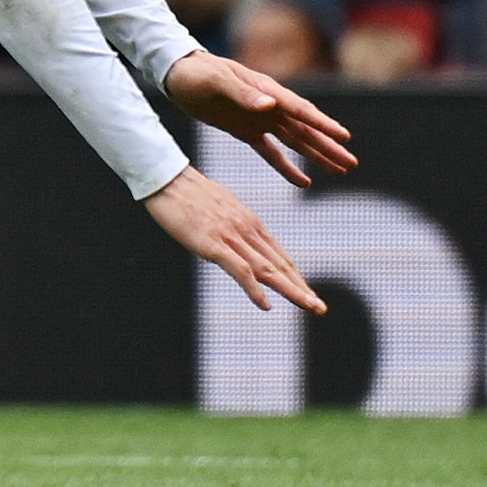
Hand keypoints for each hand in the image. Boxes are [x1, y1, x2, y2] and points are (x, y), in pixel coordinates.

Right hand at [143, 166, 326, 313]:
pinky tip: (265, 303)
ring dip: (290, 289)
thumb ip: (232, 225)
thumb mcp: (219, 209)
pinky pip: (239, 269)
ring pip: (267, 268)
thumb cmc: (187, 192)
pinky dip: (254, 288)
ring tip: (308, 305)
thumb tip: (235, 239)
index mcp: (249, 222)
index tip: (308, 293)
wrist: (167, 178)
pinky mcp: (213, 243)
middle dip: (301, 287)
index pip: (278, 255)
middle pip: (279, 264)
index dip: (295, 277)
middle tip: (320, 308)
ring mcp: (231, 236)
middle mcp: (247, 230)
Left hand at [163, 49, 356, 187]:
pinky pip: (271, 153)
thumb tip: (271, 105)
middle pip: (305, 130)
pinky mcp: (246, 131)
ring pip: (295, 142)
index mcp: (266, 91)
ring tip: (339, 171)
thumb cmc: (197, 72)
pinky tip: (304, 182)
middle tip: (352, 163)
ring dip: (316, 156)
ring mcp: (260, 119)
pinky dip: (287, 167)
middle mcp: (269, 106)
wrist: (176, 75)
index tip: (344, 137)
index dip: (322, 124)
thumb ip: (242, 93)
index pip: (300, 110)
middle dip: (328, 146)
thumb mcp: (217, 80)